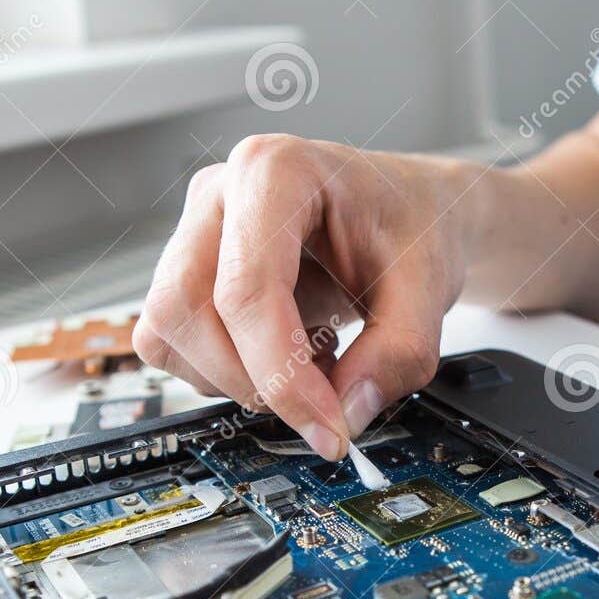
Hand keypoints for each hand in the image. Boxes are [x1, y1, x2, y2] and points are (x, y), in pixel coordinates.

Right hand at [132, 134, 467, 459]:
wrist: (407, 212)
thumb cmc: (412, 226)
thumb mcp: (429, 288)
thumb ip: (398, 353)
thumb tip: (346, 413)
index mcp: (278, 171)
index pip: (247, 288)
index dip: (281, 375)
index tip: (328, 427)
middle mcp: (220, 193)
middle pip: (186, 309)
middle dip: (251, 378)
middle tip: (322, 403)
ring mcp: (194, 229)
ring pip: (169, 330)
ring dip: (237, 377)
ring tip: (314, 360)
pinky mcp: (186, 269)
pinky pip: (171, 341)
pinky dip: (223, 371)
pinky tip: (284, 354)